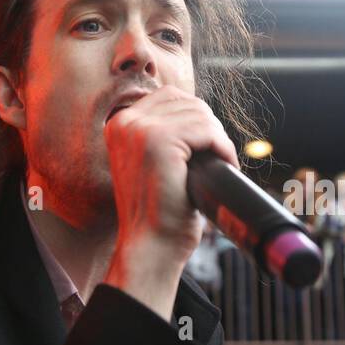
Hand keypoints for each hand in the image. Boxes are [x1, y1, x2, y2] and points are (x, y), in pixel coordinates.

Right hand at [104, 91, 237, 305]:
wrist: (151, 247)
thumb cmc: (159, 213)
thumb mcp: (155, 165)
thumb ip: (167, 136)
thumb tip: (202, 115)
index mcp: (119, 125)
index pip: (170, 97)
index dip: (197, 119)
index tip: (207, 148)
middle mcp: (124, 122)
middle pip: (186, 101)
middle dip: (210, 127)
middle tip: (218, 158)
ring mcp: (139, 130)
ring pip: (199, 114)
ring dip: (218, 139)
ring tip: (221, 164)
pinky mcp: (158, 141)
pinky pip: (206, 130)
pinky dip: (223, 147)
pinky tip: (225, 165)